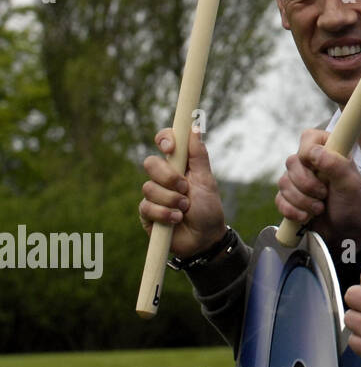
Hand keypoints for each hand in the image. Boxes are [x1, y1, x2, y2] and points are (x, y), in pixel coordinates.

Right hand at [139, 128, 226, 258]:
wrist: (204, 239)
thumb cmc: (208, 209)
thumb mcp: (206, 181)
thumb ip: (199, 156)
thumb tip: (193, 128)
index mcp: (179, 165)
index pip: (165, 142)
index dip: (164, 139)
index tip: (170, 148)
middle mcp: (164, 177)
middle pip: (150, 163)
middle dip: (169, 178)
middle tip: (185, 189)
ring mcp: (153, 195)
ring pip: (148, 187)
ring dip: (171, 200)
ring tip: (184, 209)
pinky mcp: (146, 213)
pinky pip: (146, 207)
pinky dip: (164, 214)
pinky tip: (176, 220)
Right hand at [275, 129, 360, 255]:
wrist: (346, 231)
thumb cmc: (352, 204)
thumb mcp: (349, 183)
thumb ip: (336, 164)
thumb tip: (315, 152)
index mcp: (329, 151)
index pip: (308, 138)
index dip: (308, 152)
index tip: (317, 167)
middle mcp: (311, 162)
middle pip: (292, 162)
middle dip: (307, 184)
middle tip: (324, 194)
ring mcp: (298, 180)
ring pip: (283, 182)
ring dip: (302, 200)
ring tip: (319, 208)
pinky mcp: (289, 198)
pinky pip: (279, 200)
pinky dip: (292, 211)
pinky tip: (306, 216)